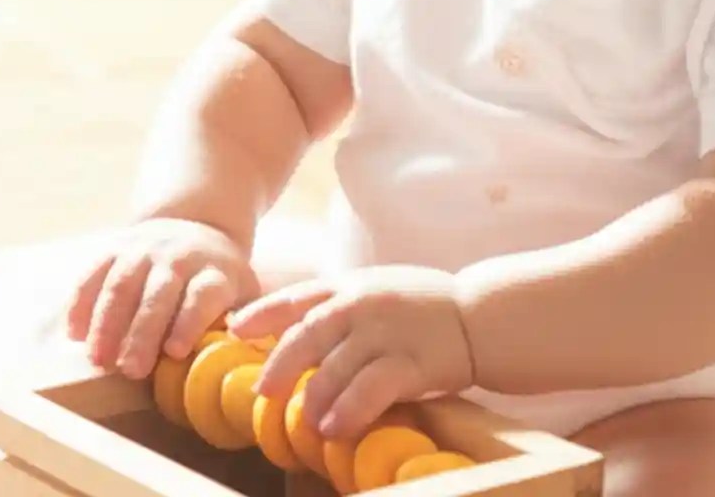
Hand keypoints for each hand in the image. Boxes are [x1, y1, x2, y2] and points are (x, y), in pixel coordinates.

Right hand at [65, 218, 260, 379]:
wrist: (195, 224)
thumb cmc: (218, 277)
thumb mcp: (242, 293)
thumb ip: (243, 322)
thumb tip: (240, 355)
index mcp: (214, 272)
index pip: (201, 295)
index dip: (188, 321)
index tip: (174, 351)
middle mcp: (177, 257)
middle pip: (157, 294)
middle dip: (142, 333)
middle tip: (130, 370)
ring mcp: (142, 250)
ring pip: (120, 284)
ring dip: (106, 323)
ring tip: (98, 360)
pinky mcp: (114, 248)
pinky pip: (92, 274)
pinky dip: (80, 303)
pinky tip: (74, 334)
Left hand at [227, 265, 474, 440]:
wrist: (480, 315)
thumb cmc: (424, 308)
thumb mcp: (376, 292)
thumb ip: (338, 307)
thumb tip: (294, 332)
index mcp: (349, 287)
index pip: (297, 298)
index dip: (262, 313)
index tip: (234, 328)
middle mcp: (361, 305)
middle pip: (308, 334)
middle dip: (280, 364)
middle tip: (262, 392)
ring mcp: (386, 331)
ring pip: (336, 365)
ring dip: (314, 394)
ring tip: (304, 420)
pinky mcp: (411, 360)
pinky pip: (372, 387)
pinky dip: (349, 409)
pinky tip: (334, 427)